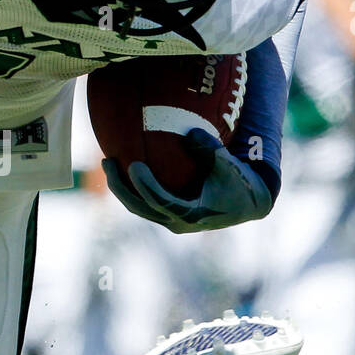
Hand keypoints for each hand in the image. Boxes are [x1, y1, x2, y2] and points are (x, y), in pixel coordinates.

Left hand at [102, 129, 272, 233]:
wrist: (246, 203)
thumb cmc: (239, 182)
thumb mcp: (230, 165)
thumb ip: (212, 149)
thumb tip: (191, 132)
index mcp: (192, 214)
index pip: (161, 201)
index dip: (145, 186)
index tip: (134, 165)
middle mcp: (177, 222)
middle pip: (139, 207)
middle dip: (120, 187)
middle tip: (108, 162)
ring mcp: (171, 221)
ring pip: (138, 207)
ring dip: (121, 187)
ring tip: (108, 163)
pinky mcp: (168, 215)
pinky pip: (144, 202)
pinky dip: (132, 186)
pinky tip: (124, 164)